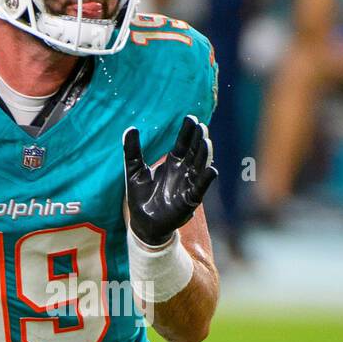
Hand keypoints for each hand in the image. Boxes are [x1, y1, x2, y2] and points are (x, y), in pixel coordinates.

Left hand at [123, 116, 216, 246]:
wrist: (143, 223)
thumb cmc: (141, 197)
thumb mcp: (134, 170)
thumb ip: (132, 150)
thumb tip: (131, 128)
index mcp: (172, 163)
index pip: (183, 144)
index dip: (187, 132)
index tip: (191, 118)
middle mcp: (183, 172)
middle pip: (194, 152)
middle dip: (198, 139)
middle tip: (201, 126)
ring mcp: (187, 185)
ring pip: (199, 167)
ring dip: (204, 155)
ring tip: (206, 141)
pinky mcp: (189, 201)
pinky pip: (200, 188)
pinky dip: (206, 180)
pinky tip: (212, 170)